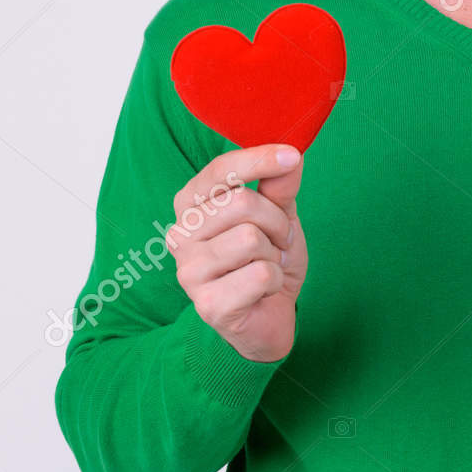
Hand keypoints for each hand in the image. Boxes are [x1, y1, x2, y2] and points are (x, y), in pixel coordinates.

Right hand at [167, 143, 307, 362]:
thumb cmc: (266, 259)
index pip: (220, 171)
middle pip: (242, 204)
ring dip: (275, 254)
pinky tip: (261, 291)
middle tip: (278, 241)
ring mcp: (189, 272)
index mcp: (190, 206)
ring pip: (251, 239)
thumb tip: (291, 156)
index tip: (292, 155)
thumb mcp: (279, 215)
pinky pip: (260, 275)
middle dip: (276, 222)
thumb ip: (280, 187)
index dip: (258, 160)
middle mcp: (179, 235)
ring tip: (266, 265)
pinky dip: (274, 281)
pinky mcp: (207, 304)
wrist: (270, 316)